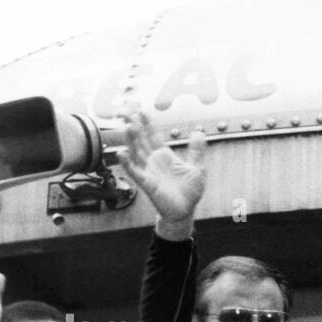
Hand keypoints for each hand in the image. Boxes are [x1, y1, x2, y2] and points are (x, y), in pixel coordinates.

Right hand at [119, 111, 206, 228]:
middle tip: (125, 111)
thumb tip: (199, 132)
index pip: (153, 136)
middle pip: (140, 140)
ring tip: (127, 126)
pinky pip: (135, 172)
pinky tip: (122, 153)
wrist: (185, 211)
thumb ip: (197, 151)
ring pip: (136, 152)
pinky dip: (127, 163)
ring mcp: (148, 171)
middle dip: (133, 126)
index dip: (147, 124)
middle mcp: (153, 161)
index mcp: (164, 156)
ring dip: (130, 140)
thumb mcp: (197, 169)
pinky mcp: (147, 183)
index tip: (141, 111)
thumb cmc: (189, 192)